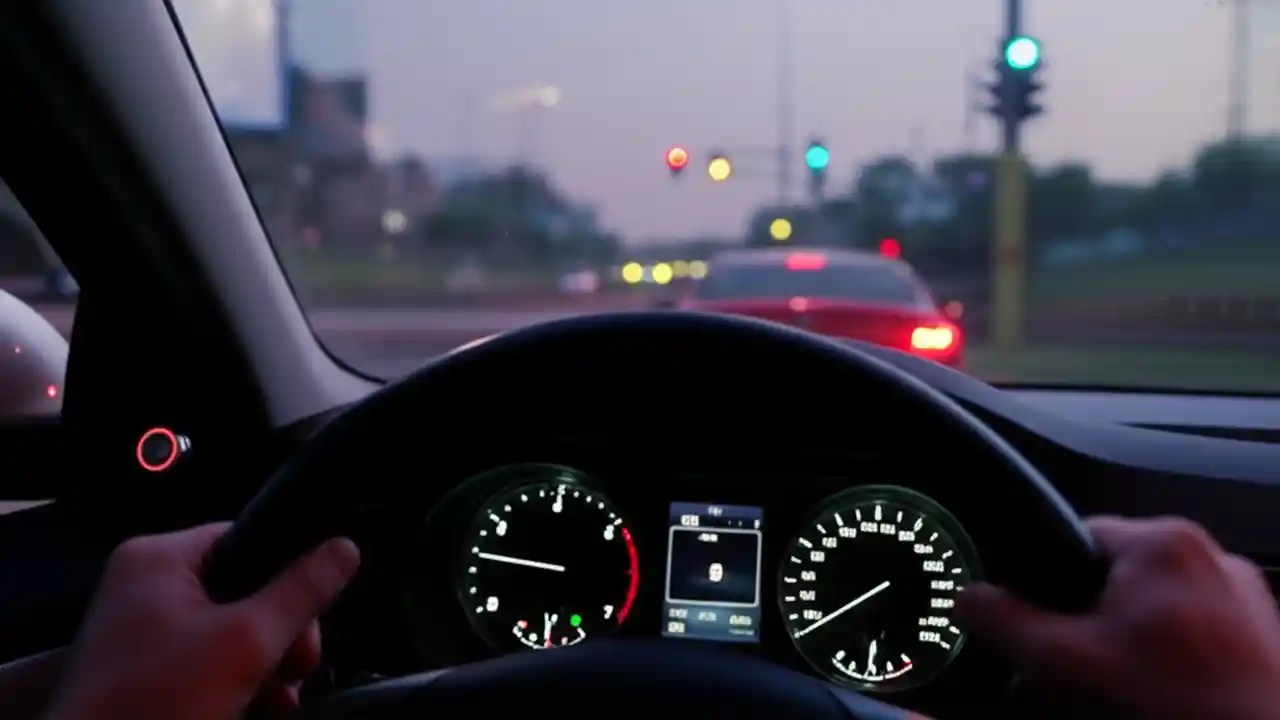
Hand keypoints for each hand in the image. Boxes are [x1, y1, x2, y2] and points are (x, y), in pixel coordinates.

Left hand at [45, 523, 359, 719]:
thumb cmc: (156, 705)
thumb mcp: (246, 643)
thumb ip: (300, 592)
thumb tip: (344, 548)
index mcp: (157, 559)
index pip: (246, 539)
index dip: (288, 576)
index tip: (310, 620)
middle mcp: (143, 584)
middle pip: (244, 588)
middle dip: (280, 633)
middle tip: (297, 670)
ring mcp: (140, 629)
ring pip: (230, 628)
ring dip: (266, 663)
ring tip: (280, 699)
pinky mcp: (142, 669)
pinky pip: (205, 657)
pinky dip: (237, 680)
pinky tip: (261, 707)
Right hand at [958, 516, 1279, 718]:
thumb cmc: (1179, 709)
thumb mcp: (1064, 664)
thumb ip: (1004, 622)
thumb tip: (968, 599)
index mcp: (1164, 541)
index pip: (1075, 536)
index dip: (1048, 583)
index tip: (1046, 627)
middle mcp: (1212, 557)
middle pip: (1113, 577)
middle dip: (1090, 620)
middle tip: (1085, 669)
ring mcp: (1243, 599)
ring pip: (1152, 608)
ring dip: (1129, 642)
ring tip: (1126, 687)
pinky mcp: (1260, 637)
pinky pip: (1191, 632)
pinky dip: (1169, 658)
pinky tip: (1160, 695)